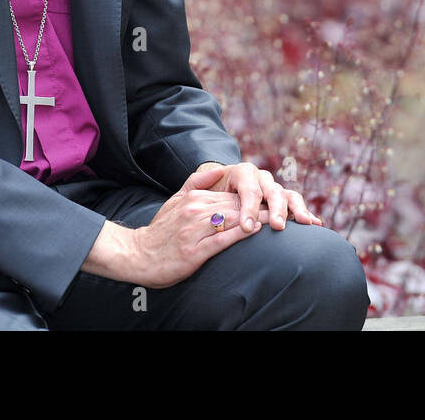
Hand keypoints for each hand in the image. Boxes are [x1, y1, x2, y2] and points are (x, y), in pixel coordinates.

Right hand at [127, 166, 269, 288]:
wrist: (137, 255)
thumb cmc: (161, 230)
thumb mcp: (175, 199)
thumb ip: (196, 182)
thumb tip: (218, 169)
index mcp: (195, 198)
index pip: (233, 195)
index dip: (256, 199)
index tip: (277, 201)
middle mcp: (196, 211)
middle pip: (237, 205)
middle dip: (263, 207)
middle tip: (287, 209)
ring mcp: (195, 230)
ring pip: (232, 219)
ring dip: (257, 218)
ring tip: (280, 219)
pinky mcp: (194, 251)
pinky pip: (221, 240)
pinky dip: (240, 234)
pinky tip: (255, 230)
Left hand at [196, 161, 322, 231]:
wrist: (218, 193)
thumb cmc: (207, 195)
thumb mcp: (198, 187)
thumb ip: (200, 181)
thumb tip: (216, 173)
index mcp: (242, 172)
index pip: (249, 189)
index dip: (249, 208)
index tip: (247, 227)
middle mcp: (261, 178)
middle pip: (272, 191)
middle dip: (275, 209)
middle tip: (276, 226)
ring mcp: (273, 188)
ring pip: (287, 195)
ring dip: (296, 209)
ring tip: (303, 223)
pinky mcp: (282, 199)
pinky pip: (296, 203)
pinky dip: (305, 212)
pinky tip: (315, 224)